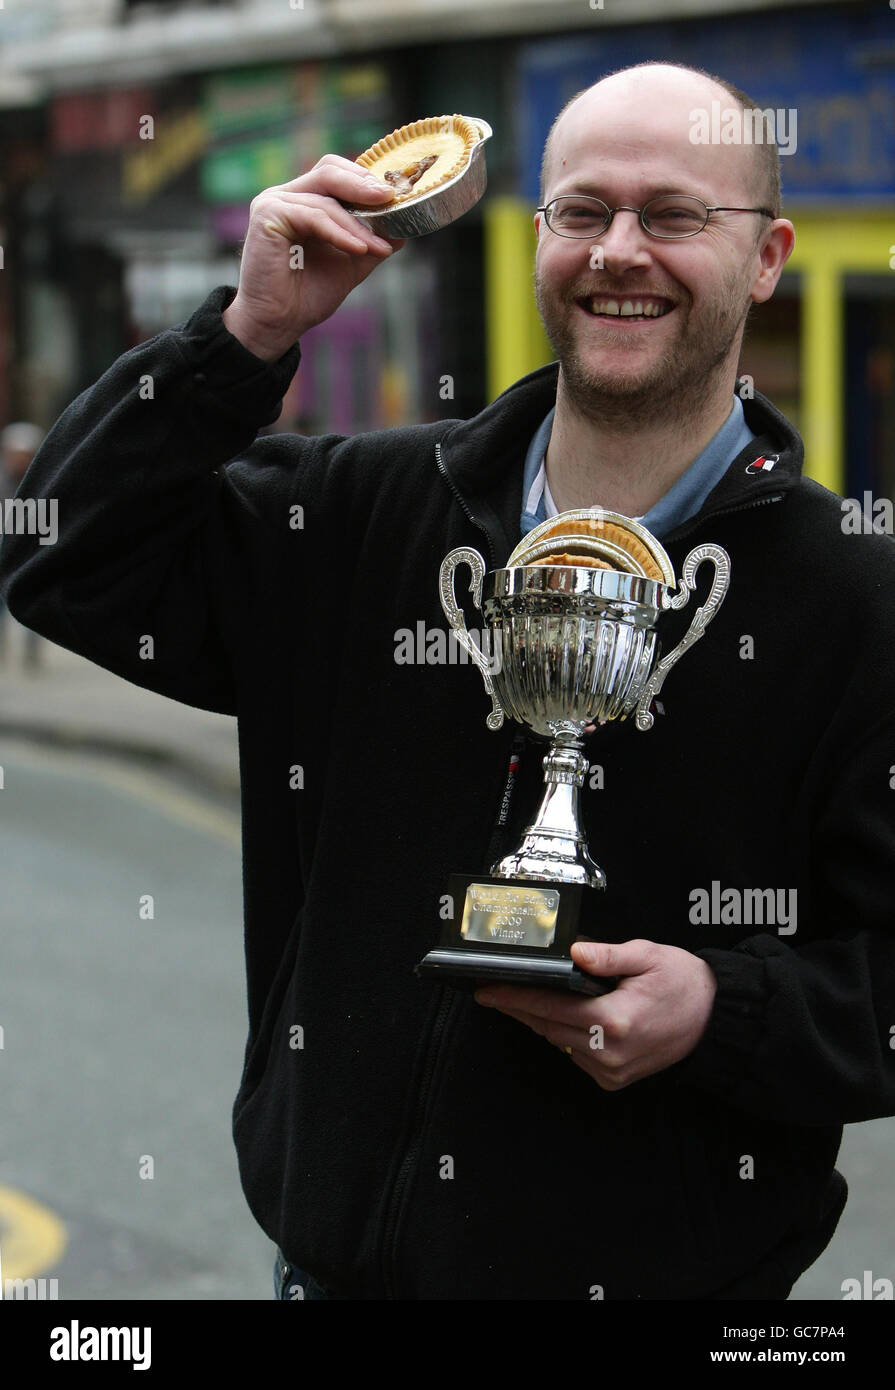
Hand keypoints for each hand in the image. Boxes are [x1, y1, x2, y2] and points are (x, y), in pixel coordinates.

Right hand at [222, 155, 405, 359]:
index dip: (365, 180)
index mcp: (302, 200)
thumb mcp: (351, 262)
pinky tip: (358, 250)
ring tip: (379, 248)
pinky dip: (339, 233)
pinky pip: (313, 216)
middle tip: (391, 198)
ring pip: (326, 200)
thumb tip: (405, 226)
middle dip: (363, 185)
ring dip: (358, 226)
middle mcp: (286, 195)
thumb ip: (372, 240)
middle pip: (329, 171)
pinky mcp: (267, 214)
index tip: (396, 196)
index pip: (337, 173)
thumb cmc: (307, 295)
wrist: (278, 323)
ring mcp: (273, 202)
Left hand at [475, 939, 716, 1089]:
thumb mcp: (648, 956)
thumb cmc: (683, 982)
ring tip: (522, 998)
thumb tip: (573, 952)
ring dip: (540, 1021)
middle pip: (547, 1027)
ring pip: (558, 1042)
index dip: (514, 997)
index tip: (486, 991)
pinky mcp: (613, 1080)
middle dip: (518, 1008)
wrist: (713, 1020)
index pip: (550, 1006)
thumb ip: (608, 955)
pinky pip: (575, 1055)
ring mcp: (611, 1070)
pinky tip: (561, 1017)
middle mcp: (608, 1051)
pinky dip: (564, 1035)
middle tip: (492, 991)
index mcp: (614, 1020)